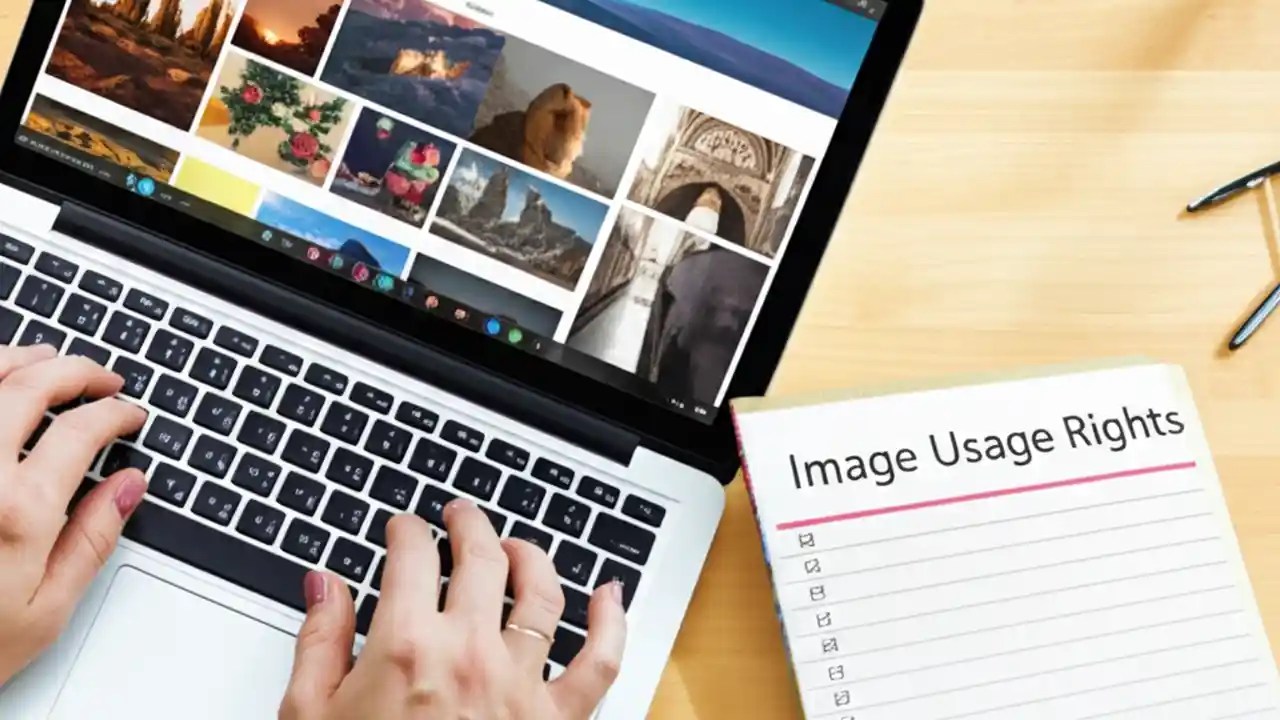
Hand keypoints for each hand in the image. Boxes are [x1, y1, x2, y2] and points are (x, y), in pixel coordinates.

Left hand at [0, 345, 147, 684]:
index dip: (116, 412)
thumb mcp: (46, 610)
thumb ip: (92, 540)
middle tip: (101, 377)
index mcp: (18, 510)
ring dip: (20, 359)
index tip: (130, 415)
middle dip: (78, 370)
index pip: (82, 429)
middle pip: (31, 385)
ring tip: (46, 360)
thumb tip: (129, 485)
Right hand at [280, 501, 627, 718]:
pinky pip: (601, 663)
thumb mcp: (308, 717)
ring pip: (542, 594)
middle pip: (483, 557)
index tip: (403, 527)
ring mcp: (520, 687)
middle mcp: (470, 656)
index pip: (413, 555)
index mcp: (406, 647)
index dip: (406, 529)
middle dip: (469, 524)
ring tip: (515, 545)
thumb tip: (325, 583)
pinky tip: (610, 595)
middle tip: (458, 514)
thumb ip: (319, 641)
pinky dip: (613, 623)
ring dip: (530, 555)